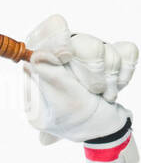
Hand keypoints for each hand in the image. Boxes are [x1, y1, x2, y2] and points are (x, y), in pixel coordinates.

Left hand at [22, 13, 138, 162]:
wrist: (99, 131)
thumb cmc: (71, 121)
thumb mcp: (56, 110)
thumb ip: (49, 81)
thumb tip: (36, 57)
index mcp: (45, 60)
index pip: (49, 30)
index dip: (57, 37)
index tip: (64, 57)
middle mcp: (67, 49)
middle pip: (79, 40)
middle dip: (89, 72)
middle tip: (93, 92)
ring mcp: (91, 49)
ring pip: (102, 47)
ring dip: (106, 80)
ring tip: (102, 97)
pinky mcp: (115, 51)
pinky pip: (126, 51)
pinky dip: (123, 76)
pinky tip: (114, 89)